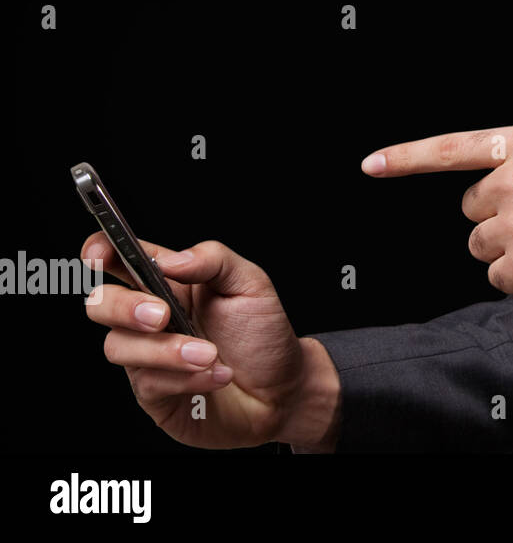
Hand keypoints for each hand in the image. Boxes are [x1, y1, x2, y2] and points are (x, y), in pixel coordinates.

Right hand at [80, 234, 337, 449]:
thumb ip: (213, 259)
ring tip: (212, 354)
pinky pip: (148, 383)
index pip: (120, 259)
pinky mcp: (153, 393)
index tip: (99, 254)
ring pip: (120, 347)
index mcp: (168, 282)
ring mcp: (146, 357)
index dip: (100, 250)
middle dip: (125, 307)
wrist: (282, 390)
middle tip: (164, 316)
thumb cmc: (263, 333)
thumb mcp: (250, 283)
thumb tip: (171, 260)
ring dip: (168, 350)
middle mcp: (150, 318)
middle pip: (101, 304)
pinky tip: (217, 375)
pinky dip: (186, 378)